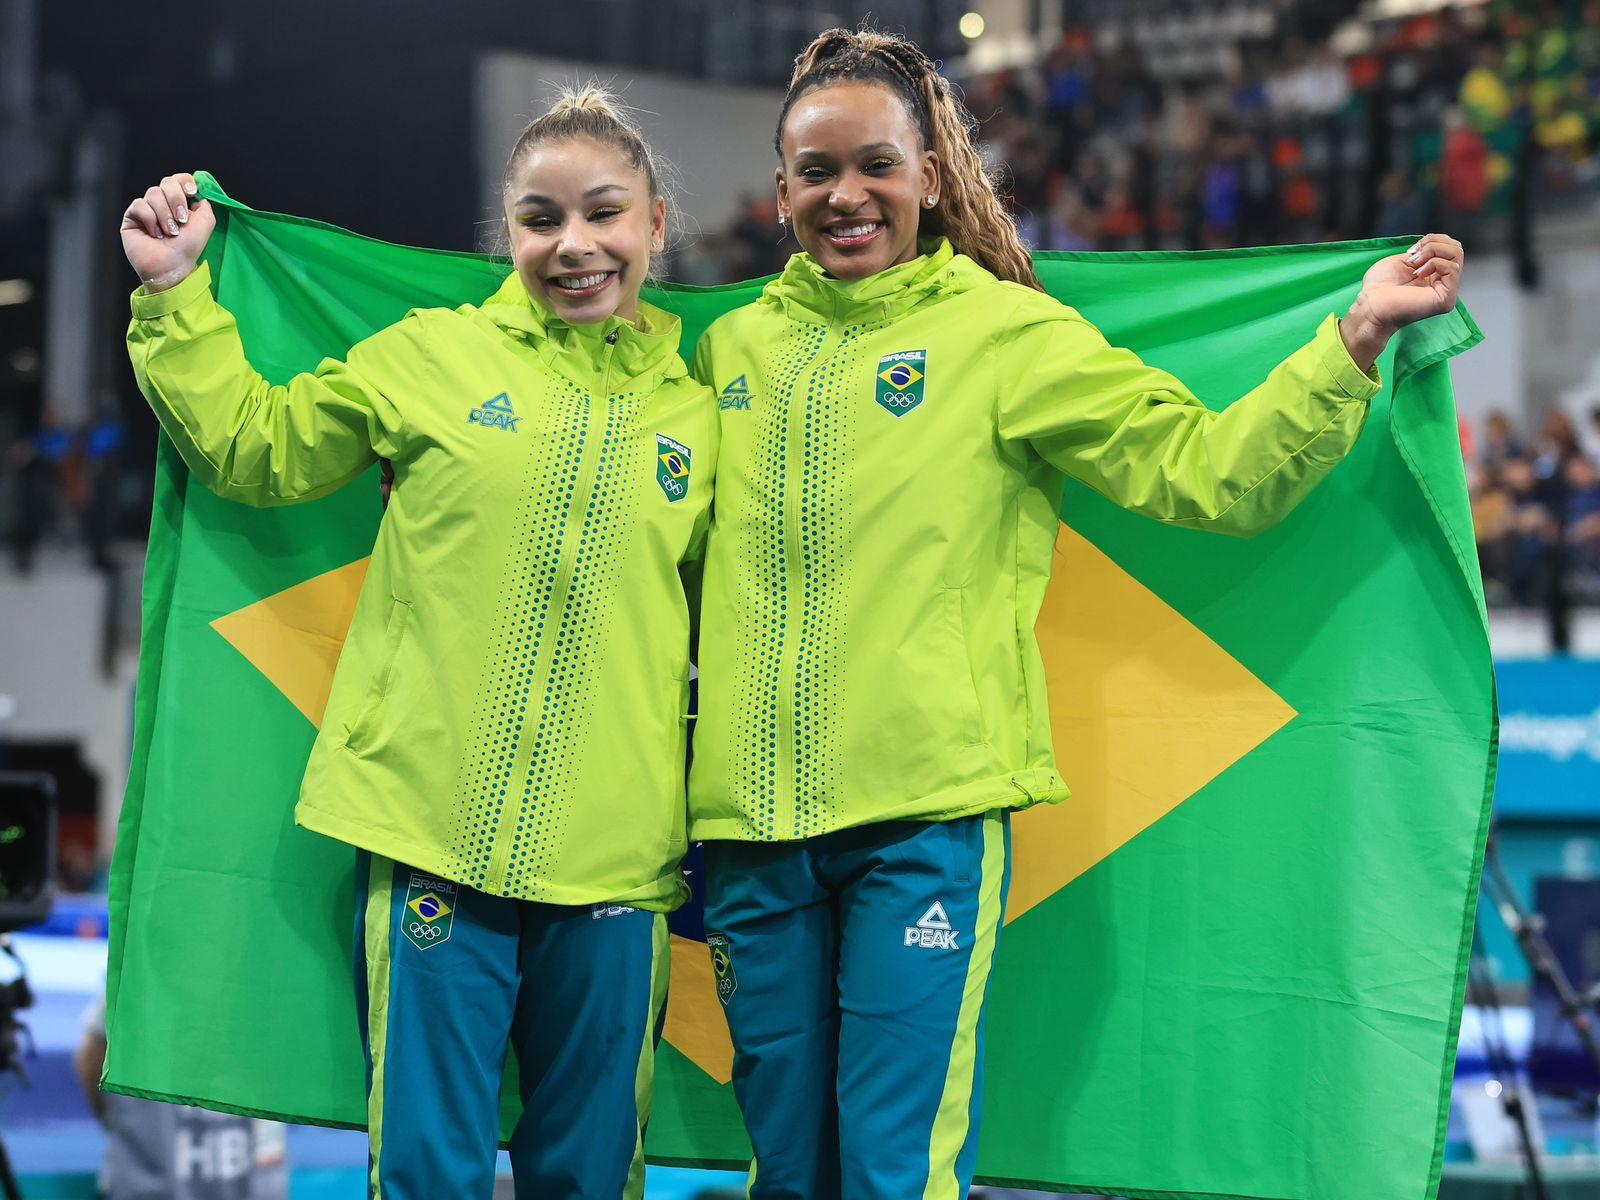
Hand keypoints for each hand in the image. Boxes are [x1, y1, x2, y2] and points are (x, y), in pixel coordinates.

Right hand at [121, 172, 214, 292]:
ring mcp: (147, 209)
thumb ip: (205, 203)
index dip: (184, 181)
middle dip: (176, 199)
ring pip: (153, 193)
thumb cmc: (188, 248)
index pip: (179, 179)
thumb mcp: (206, 223)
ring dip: (165, 214)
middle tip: (182, 219)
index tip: (192, 193)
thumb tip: (199, 191)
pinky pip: (140, 205)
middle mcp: (163, 203)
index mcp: (180, 203)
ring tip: (170, 232)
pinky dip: (151, 219)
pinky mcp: (132, 217)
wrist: (172, 266)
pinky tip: (155, 234)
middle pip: (166, 182)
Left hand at [1339, 233, 1464, 370]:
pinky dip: (1434, 263)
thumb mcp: (1403, 259)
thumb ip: (1424, 251)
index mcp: (1433, 274)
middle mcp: (1442, 283)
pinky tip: (1418, 274)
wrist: (1370, 306)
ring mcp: (1447, 292)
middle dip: (1434, 244)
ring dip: (1432, 252)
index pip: (1450, 247)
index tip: (1411, 250)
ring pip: (1456, 255)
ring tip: (1414, 266)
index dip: (1433, 240)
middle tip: (1413, 257)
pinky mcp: (1446, 298)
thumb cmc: (1379, 286)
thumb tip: (1437, 244)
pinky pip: (1452, 268)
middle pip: (1456, 249)